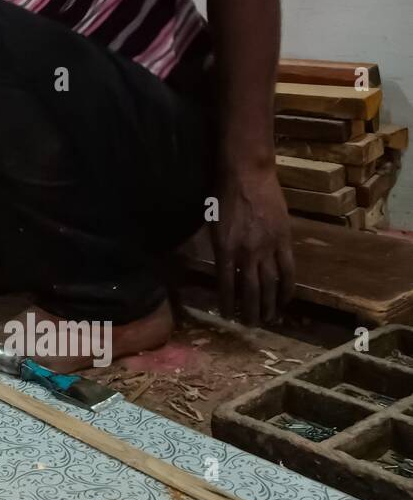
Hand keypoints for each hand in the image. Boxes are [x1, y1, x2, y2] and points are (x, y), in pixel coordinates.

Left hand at [212, 166, 295, 325]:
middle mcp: (246, 252)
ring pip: (270, 284)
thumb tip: (222, 268)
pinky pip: (288, 269)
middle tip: (251, 325)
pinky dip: (288, 287)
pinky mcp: (284, 240)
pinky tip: (286, 299)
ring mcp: (268, 247)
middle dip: (250, 310)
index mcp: (224, 248)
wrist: (247, 174)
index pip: (226, 284)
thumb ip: (217, 248)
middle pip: (249, 289)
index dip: (228, 302)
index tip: (229, 316)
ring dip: (269, 304)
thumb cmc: (222, 195)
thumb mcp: (211, 223)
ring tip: (269, 319)